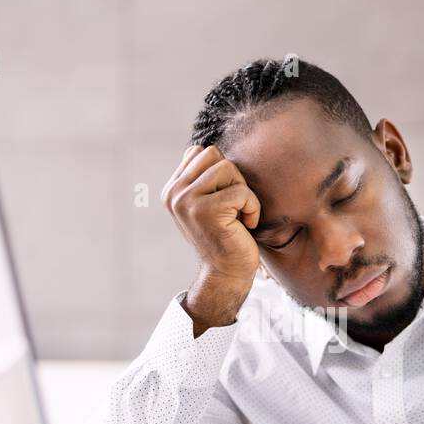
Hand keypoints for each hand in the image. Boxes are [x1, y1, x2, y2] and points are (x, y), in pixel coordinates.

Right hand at [160, 145, 262, 333]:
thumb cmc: (225, 236)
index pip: (200, 152)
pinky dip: (252, 208)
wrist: (226, 274)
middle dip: (232, 177)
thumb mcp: (206, 203)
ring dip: (242, 191)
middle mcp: (174, 194)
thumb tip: (203, 150)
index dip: (221, 172)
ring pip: (227, 168)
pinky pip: (241, 191)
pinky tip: (245, 225)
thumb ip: (200, 177)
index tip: (223, 201)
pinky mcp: (206, 211)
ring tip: (238, 214)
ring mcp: (187, 201)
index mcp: (171, 190)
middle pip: (213, 154)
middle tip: (234, 205)